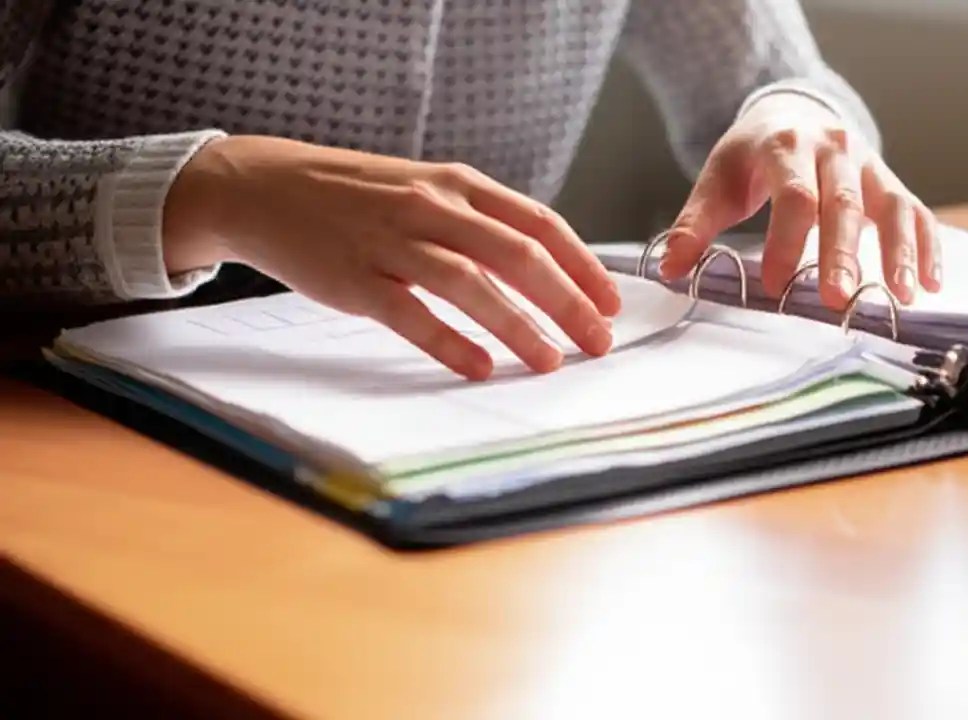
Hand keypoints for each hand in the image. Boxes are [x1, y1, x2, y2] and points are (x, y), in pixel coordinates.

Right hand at [163, 136, 619, 380]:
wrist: (266, 188)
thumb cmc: (357, 196)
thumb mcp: (426, 189)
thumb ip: (480, 223)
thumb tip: (544, 269)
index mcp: (459, 185)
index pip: (539, 224)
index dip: (582, 265)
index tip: (611, 303)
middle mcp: (433, 209)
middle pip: (519, 256)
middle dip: (568, 303)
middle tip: (597, 342)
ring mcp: (393, 242)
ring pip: (472, 285)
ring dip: (519, 326)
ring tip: (550, 361)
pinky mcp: (357, 279)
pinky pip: (412, 315)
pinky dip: (450, 343)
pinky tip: (480, 368)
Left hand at [660, 93, 941, 307]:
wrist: (790, 111)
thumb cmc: (752, 155)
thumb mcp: (717, 179)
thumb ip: (695, 224)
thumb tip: (671, 268)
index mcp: (786, 146)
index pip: (793, 195)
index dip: (786, 241)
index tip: (775, 283)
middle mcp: (834, 149)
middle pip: (843, 203)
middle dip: (842, 254)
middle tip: (839, 300)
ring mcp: (866, 164)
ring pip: (890, 205)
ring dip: (899, 251)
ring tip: (901, 295)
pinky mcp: (887, 181)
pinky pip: (916, 210)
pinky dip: (927, 246)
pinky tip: (928, 283)